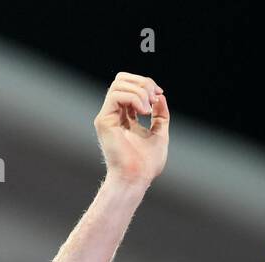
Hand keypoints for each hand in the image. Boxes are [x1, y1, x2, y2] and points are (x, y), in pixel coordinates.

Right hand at [94, 72, 168, 186]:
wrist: (137, 178)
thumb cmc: (147, 164)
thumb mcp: (160, 134)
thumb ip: (160, 115)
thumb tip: (160, 96)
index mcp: (125, 117)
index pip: (129, 86)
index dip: (145, 84)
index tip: (159, 95)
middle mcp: (114, 114)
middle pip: (121, 80)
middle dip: (142, 83)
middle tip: (155, 98)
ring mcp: (107, 117)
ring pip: (118, 84)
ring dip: (139, 91)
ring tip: (149, 109)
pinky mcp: (104, 121)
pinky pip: (116, 96)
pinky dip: (134, 98)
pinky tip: (143, 112)